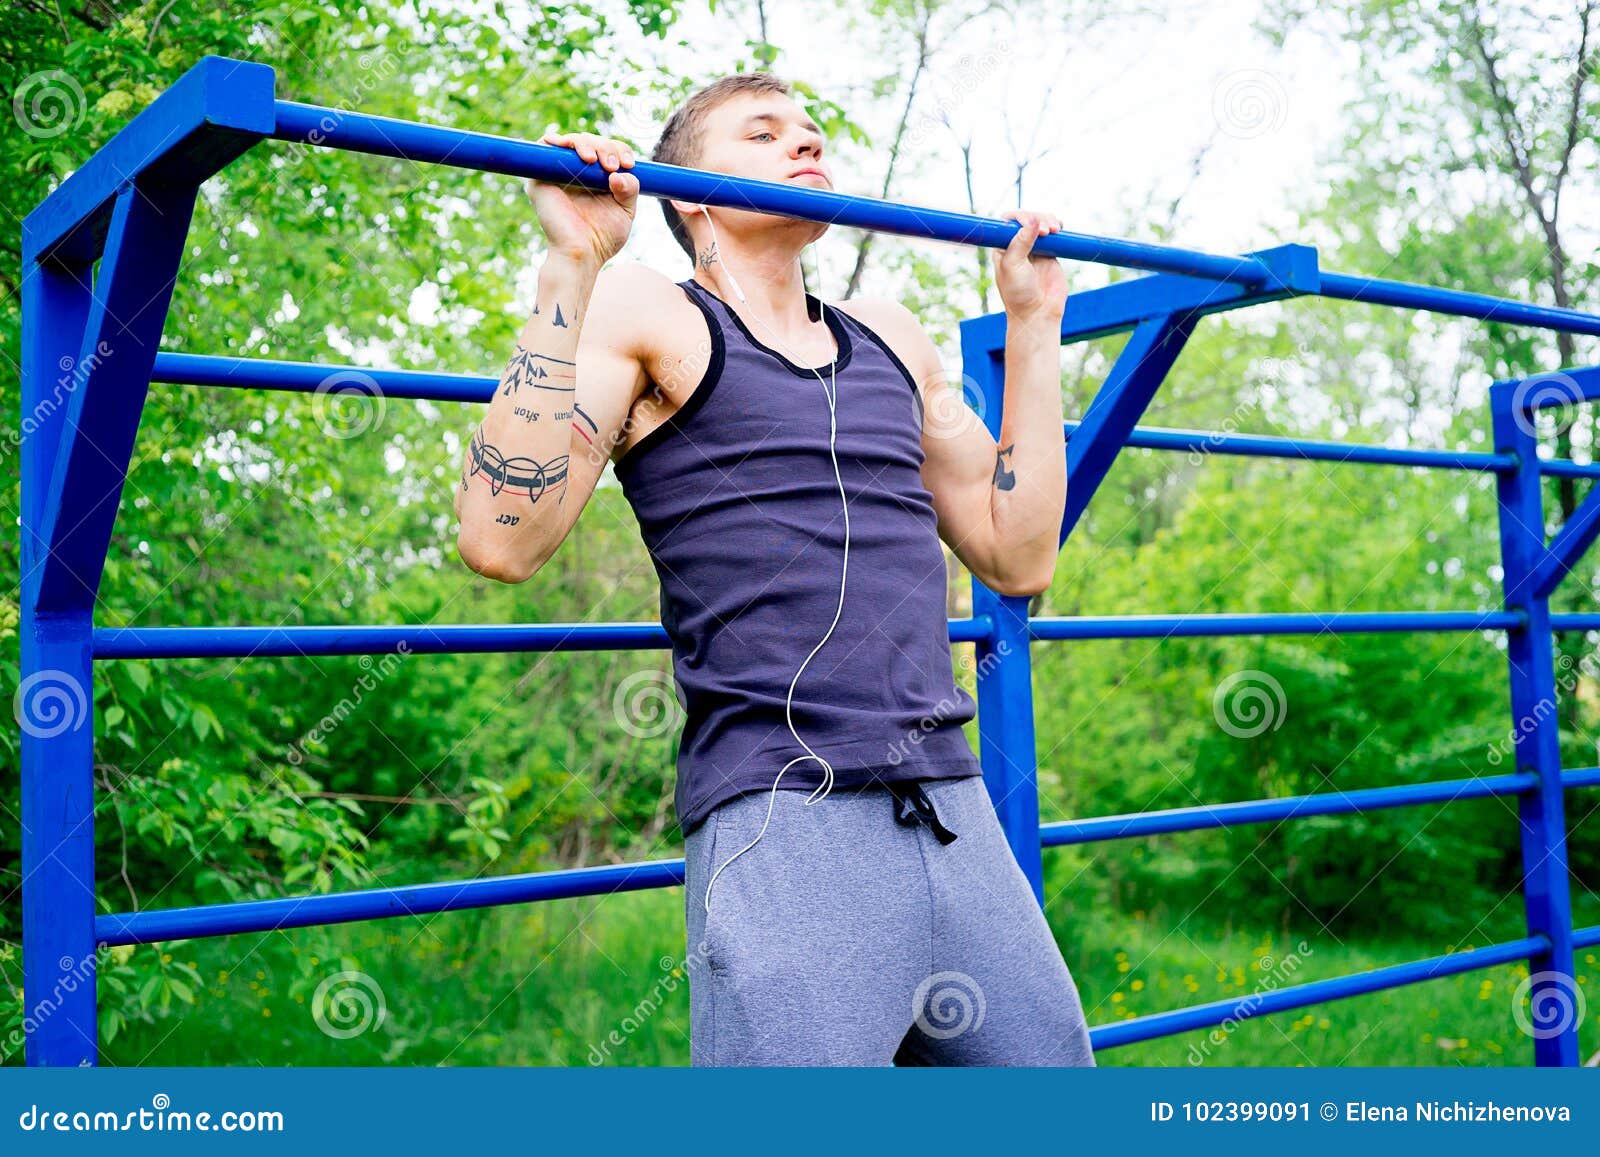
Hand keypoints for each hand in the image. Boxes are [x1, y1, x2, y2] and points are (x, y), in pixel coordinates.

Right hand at [529, 130, 640, 267]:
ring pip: (570, 141)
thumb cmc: (602, 238)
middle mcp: (577, 173)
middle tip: (611, 166)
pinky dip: (557, 141)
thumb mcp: (625, 211)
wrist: (581, 255)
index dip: (619, 149)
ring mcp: (557, 174)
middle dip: (605, 147)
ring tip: (593, 160)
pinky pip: (542, 147)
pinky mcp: (539, 178)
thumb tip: (621, 173)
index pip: (608, 150)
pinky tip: (575, 153)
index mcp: (597, 178)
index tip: (628, 164)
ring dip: (586, 143)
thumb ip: (630, 189)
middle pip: (591, 141)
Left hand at [994, 209, 1067, 322]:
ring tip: (1054, 229)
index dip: (1019, 218)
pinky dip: (1057, 228)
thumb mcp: (1014, 266)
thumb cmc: (1019, 293)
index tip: (1029, 223)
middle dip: (1037, 219)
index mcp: (1002, 248)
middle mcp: (1017, 246)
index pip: (1008, 223)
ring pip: (1041, 224)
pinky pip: (1054, 235)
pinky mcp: (1050, 253)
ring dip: (1048, 221)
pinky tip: (1059, 228)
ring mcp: (1034, 249)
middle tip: (1045, 231)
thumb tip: (1032, 221)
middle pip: (1027, 220)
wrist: (1038, 313)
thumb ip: (1021, 243)